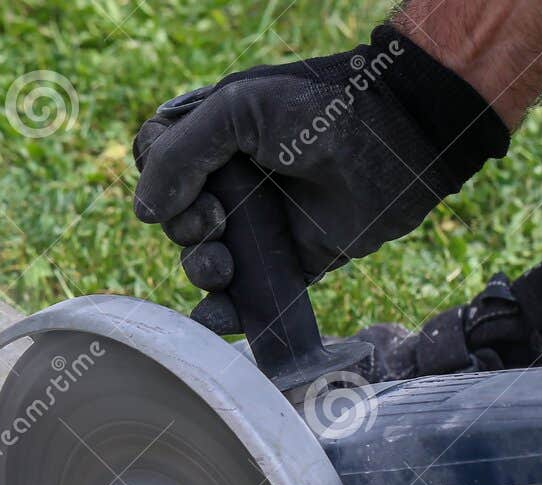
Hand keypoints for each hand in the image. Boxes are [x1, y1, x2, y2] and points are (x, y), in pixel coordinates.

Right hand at [132, 25, 507, 332]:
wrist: (398, 142)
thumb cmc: (322, 111)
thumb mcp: (240, 108)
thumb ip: (181, 153)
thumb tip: (143, 213)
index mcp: (214, 136)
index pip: (155, 165)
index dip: (159, 186)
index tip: (191, 192)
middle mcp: (231, 181)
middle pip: (174, 221)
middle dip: (185, 232)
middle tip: (218, 224)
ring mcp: (259, 224)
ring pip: (202, 262)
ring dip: (202, 271)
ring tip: (225, 268)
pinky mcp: (288, 264)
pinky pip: (243, 298)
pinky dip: (223, 314)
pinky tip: (219, 319)